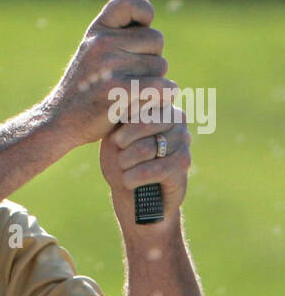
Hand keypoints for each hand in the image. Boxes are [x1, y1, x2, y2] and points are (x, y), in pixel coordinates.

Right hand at [43, 0, 176, 148]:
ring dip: (156, 80)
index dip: (143, 11)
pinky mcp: (121, 92)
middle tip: (133, 74)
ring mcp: (111, 67)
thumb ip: (117, 35)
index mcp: (96, 30)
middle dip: (152, 57)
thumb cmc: (86, 86)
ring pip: (161, 65)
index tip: (142, 26)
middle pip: (156, 39)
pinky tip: (149, 103)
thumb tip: (148, 19)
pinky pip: (164, 87)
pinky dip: (163, 96)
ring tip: (132, 91)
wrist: (61, 120)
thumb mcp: (92, 51)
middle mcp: (102, 43)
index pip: (129, 1)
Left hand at [100, 102, 191, 233]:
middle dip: (122, 145)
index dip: (120, 124)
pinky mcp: (184, 164)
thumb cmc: (121, 161)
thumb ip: (118, 118)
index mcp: (158, 104)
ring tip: (123, 170)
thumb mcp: (113, 137)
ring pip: (144, 148)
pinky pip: (153, 169)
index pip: (136, 105)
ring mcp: (183, 140)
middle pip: (141, 124)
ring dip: (125, 163)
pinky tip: (128, 181)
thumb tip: (119, 98)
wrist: (134, 197)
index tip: (114, 141)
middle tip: (117, 158)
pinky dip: (134, 177)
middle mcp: (176, 117)